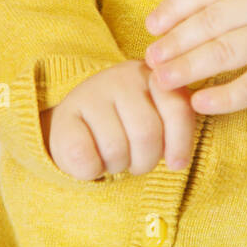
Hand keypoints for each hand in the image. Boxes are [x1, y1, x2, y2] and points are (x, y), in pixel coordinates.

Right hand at [40, 60, 195, 179]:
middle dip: (145, 161)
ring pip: (116, 149)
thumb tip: (178, 161)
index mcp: (153, 75)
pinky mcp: (66, 115)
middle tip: (136, 162)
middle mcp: (122, 77)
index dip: (181, 144)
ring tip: (114, 158)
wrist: (78, 124)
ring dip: (117, 166)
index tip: (175, 163)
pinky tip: (93, 161)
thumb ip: (177, 126)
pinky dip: (92, 170)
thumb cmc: (127, 126)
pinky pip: (84, 157)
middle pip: (147, 134)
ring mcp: (92, 93)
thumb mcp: (159, 119)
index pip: (178, 109)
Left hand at [143, 0, 246, 114]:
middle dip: (176, 41)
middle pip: (211, 21)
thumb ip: (221, 1)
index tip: (151, 26)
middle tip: (151, 59)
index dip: (175, 6)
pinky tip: (200, 102)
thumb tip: (163, 23)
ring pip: (226, 51)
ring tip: (163, 79)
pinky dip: (224, 96)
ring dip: (189, 66)